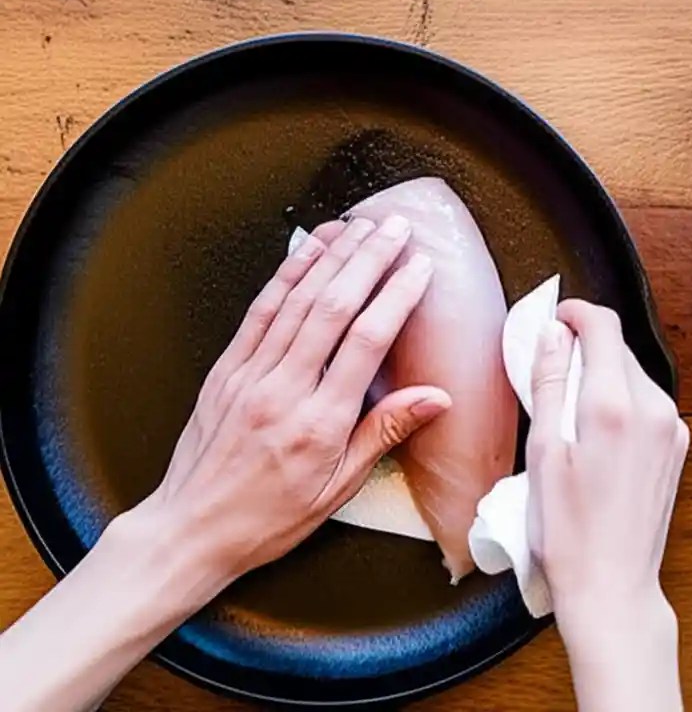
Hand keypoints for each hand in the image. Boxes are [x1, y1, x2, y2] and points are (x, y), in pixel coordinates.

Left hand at [0, 215, 450, 711]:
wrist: (191, 529)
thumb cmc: (269, 518)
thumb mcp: (338, 489)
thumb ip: (384, 433)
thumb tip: (436, 398)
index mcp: (318, 423)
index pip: (365, 343)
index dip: (396, 297)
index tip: (420, 268)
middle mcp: (282, 389)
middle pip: (332, 308)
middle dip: (368, 261)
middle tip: (397, 229)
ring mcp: (249, 374)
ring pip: (295, 300)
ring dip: (331, 256)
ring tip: (361, 226)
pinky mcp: (226, 369)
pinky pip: (259, 311)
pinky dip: (286, 275)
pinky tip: (308, 249)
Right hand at [527, 299, 687, 711]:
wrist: (613, 587)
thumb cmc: (567, 532)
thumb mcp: (543, 453)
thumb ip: (548, 383)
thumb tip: (550, 331)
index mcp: (616, 407)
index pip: (603, 326)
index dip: (574, 313)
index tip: (550, 319)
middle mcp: (655, 409)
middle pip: (619, 348)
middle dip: (583, 345)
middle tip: (546, 365)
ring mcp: (672, 429)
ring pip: (633, 374)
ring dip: (602, 374)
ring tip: (566, 407)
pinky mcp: (678, 447)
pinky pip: (647, 403)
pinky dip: (619, 401)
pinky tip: (593, 432)